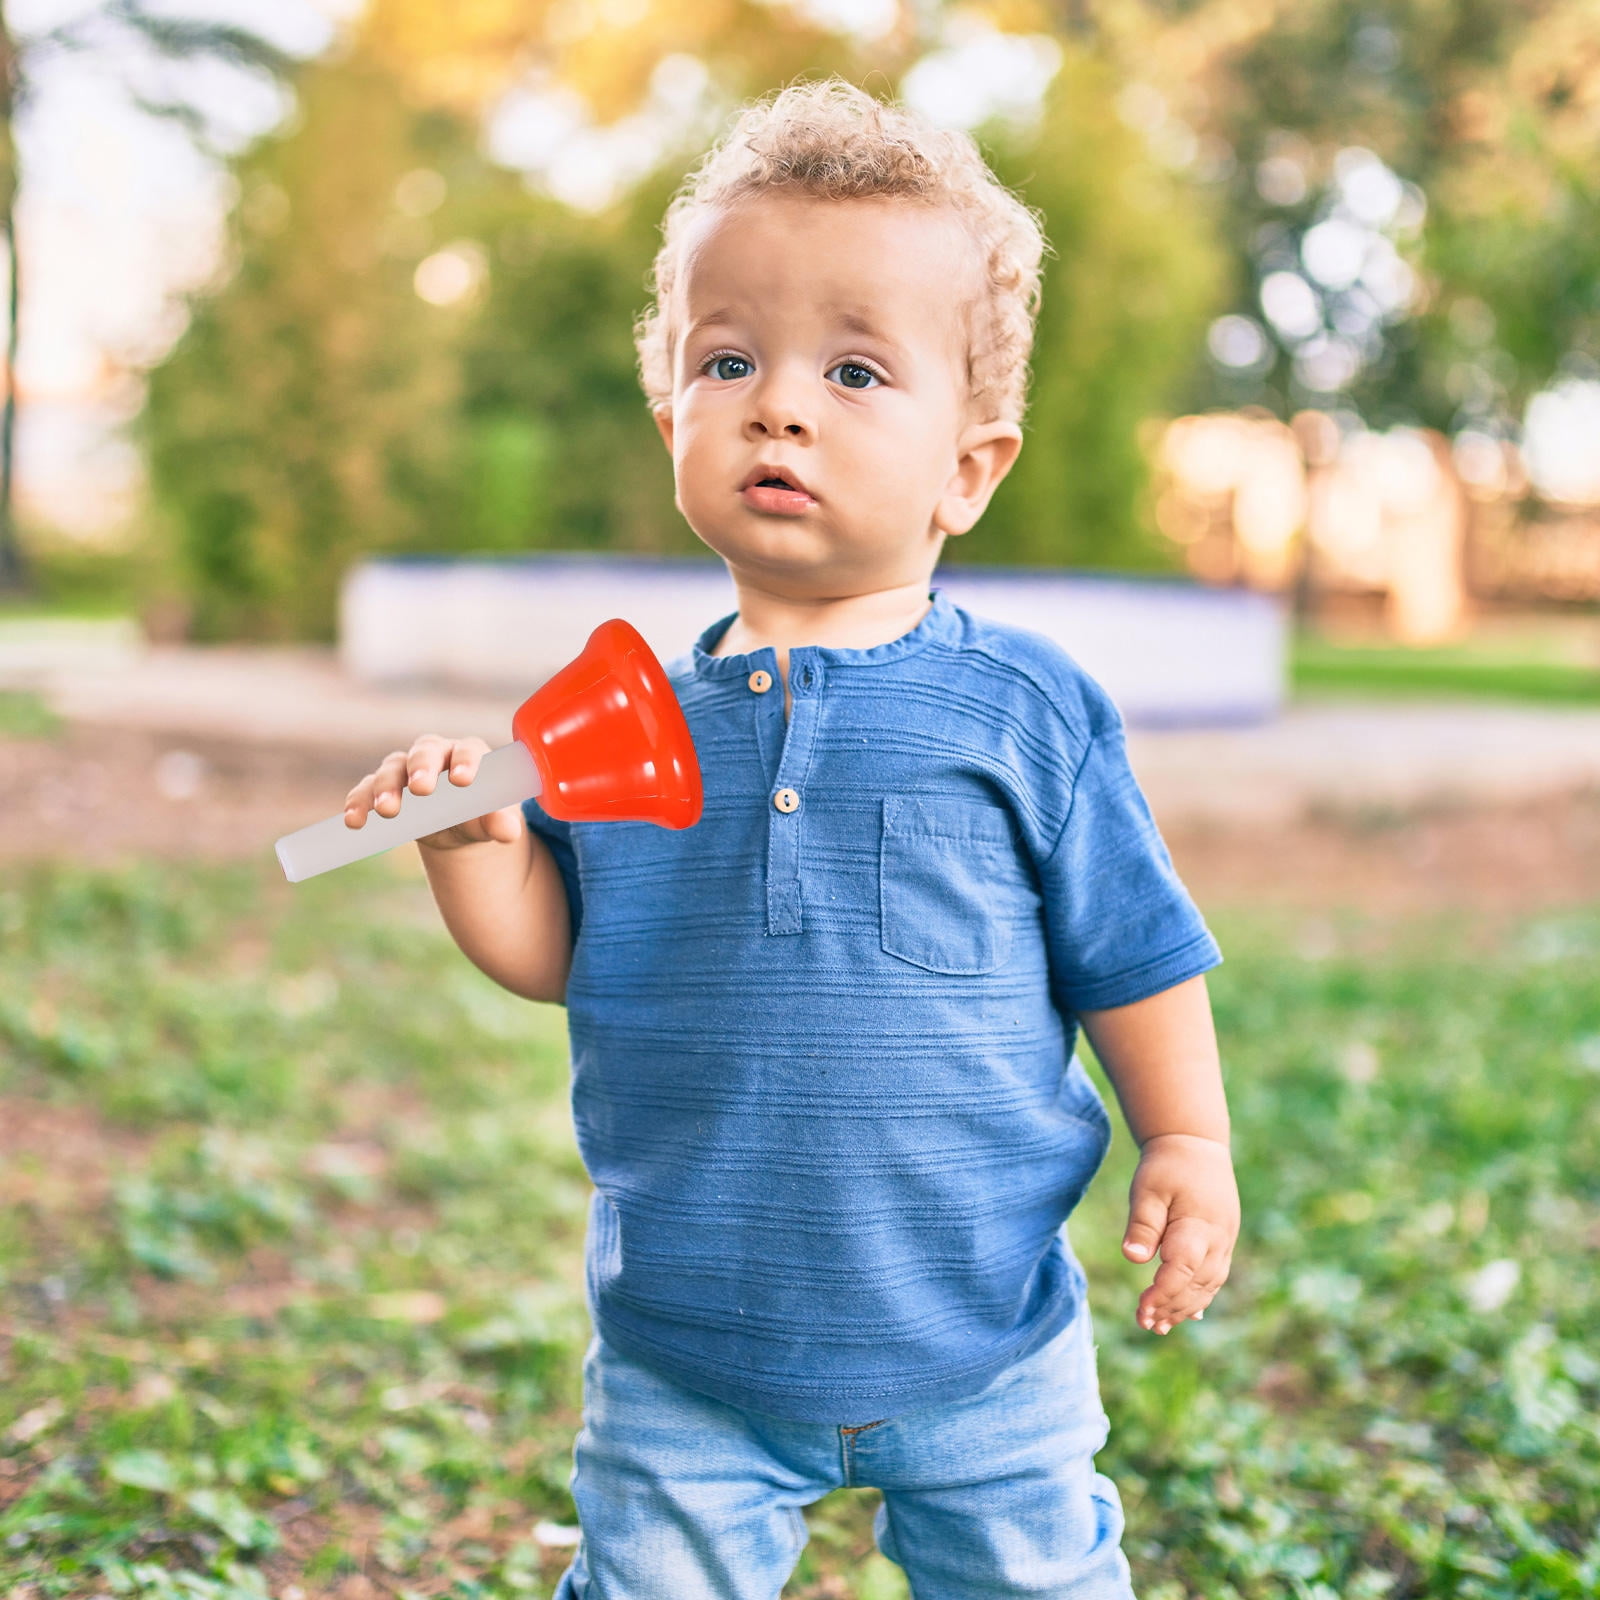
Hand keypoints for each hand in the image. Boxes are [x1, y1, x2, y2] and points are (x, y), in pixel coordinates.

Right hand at [342, 735, 525, 851]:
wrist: (459, 824)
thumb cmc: (483, 812)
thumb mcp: (495, 819)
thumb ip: (501, 822)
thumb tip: (509, 832)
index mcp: (468, 753)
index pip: (468, 749)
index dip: (465, 762)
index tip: (462, 781)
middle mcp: (435, 754)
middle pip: (425, 751)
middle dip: (422, 769)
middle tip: (422, 790)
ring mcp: (405, 769)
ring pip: (391, 769)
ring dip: (386, 788)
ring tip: (387, 811)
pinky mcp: (383, 788)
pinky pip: (366, 790)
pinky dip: (359, 803)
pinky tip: (355, 821)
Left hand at [1121, 1132, 1238, 1334]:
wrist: (1196, 1145)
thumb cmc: (1167, 1166)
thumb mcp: (1147, 1188)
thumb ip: (1142, 1223)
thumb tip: (1132, 1258)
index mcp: (1198, 1225)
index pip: (1183, 1269)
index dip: (1163, 1293)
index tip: (1141, 1309)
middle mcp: (1218, 1239)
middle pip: (1198, 1284)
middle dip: (1171, 1308)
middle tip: (1143, 1323)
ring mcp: (1224, 1243)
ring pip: (1208, 1285)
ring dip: (1185, 1308)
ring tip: (1158, 1326)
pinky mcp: (1222, 1243)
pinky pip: (1214, 1277)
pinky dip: (1199, 1297)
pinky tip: (1185, 1315)